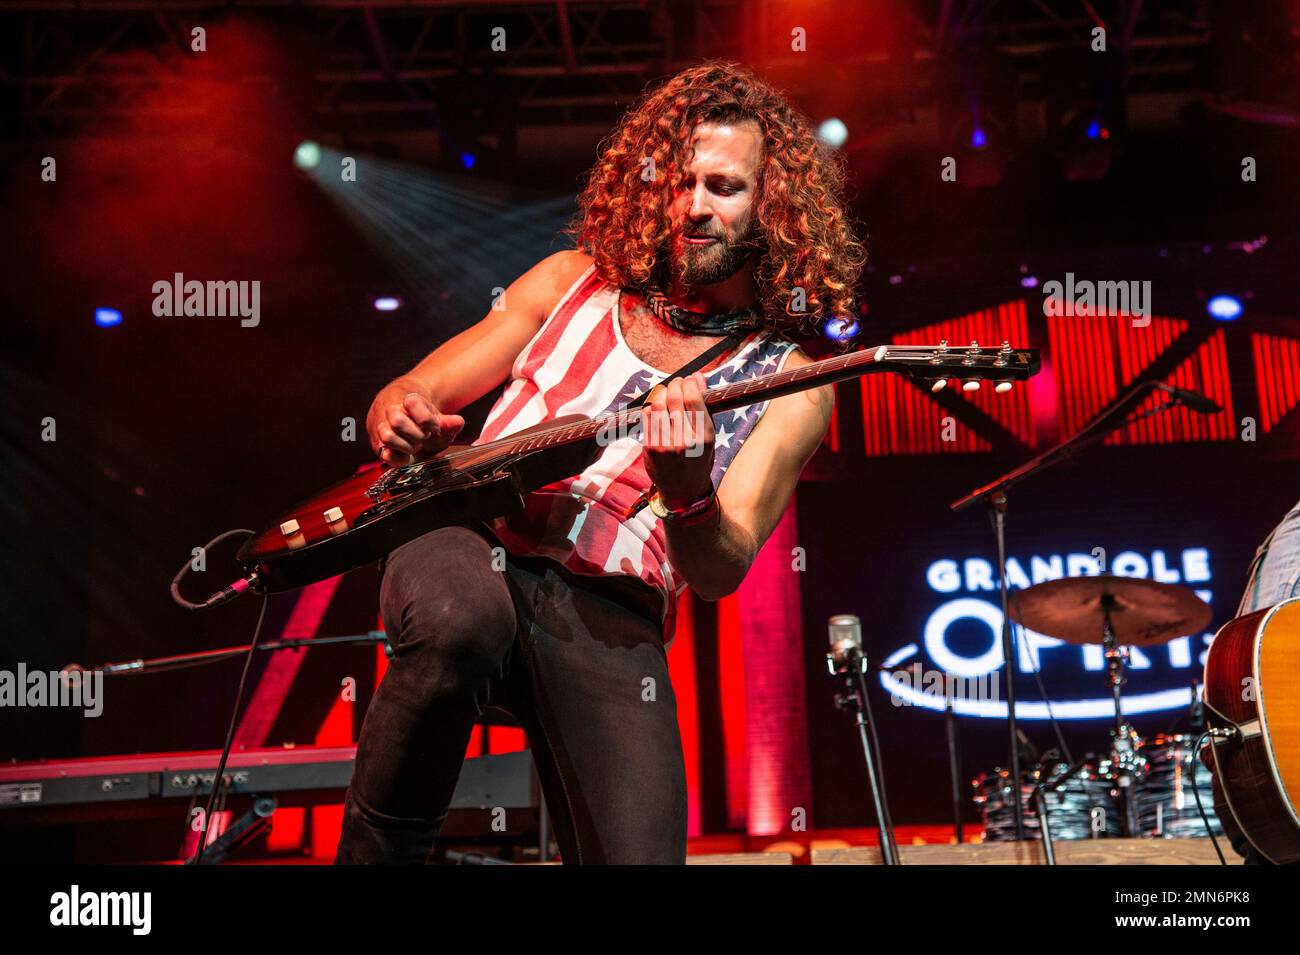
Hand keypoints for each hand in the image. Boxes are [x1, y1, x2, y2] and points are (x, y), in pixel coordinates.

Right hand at [367, 385, 463, 465]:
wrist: (406, 428)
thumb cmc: (423, 425)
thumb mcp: (439, 422)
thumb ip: (450, 423)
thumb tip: (458, 422)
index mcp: (409, 402)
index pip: (411, 403)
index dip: (426, 419)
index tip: (435, 428)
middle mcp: (392, 413)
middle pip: (397, 421)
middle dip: (416, 434)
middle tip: (425, 438)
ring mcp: (383, 428)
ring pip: (387, 436)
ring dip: (406, 446)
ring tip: (415, 446)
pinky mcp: (380, 446)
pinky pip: (385, 454)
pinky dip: (399, 459)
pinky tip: (408, 456)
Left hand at [641, 371, 715, 505]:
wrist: (683, 490)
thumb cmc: (698, 459)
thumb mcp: (709, 436)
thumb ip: (704, 406)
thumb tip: (698, 376)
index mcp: (704, 436)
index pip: (693, 398)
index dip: (689, 383)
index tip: (689, 379)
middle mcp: (685, 440)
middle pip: (674, 397)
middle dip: (674, 384)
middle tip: (676, 383)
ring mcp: (665, 444)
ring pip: (658, 404)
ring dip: (661, 392)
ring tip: (666, 392)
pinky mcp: (650, 447)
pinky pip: (647, 417)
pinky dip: (651, 408)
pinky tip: (657, 409)